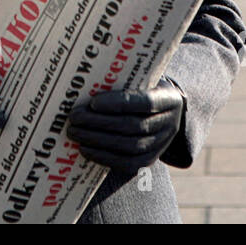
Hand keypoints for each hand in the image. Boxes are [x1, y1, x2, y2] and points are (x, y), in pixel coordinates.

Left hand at [66, 77, 184, 174]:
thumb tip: (87, 85)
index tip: (93, 102)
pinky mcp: (150, 161)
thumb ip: (122, 82)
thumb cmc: (143, 90)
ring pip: (130, 147)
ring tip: (75, 132)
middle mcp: (170, 124)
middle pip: (133, 126)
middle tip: (75, 117)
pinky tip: (85, 149)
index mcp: (169, 99)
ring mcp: (161, 145)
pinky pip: (128, 164)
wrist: (161, 112)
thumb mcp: (140, 80)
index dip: (119, 103)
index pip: (145, 102)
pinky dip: (104, 157)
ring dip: (98, 140)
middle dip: (100, 122)